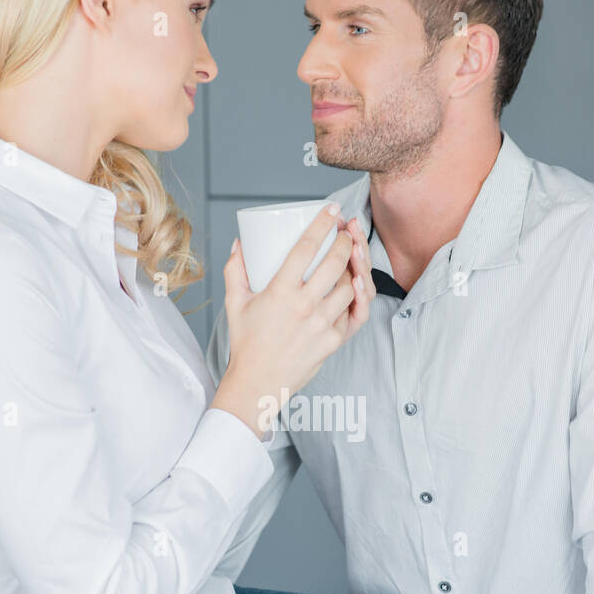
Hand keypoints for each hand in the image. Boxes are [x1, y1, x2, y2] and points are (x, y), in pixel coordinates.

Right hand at [213, 202, 374, 436]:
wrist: (257, 384)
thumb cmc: (246, 343)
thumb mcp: (235, 303)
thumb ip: (235, 270)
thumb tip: (240, 244)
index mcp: (280, 291)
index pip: (307, 247)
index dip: (323, 223)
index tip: (332, 210)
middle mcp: (305, 306)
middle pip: (336, 262)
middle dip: (346, 240)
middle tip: (345, 232)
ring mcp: (322, 324)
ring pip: (350, 286)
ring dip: (354, 268)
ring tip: (350, 259)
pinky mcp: (333, 341)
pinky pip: (354, 314)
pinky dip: (358, 298)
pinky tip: (357, 286)